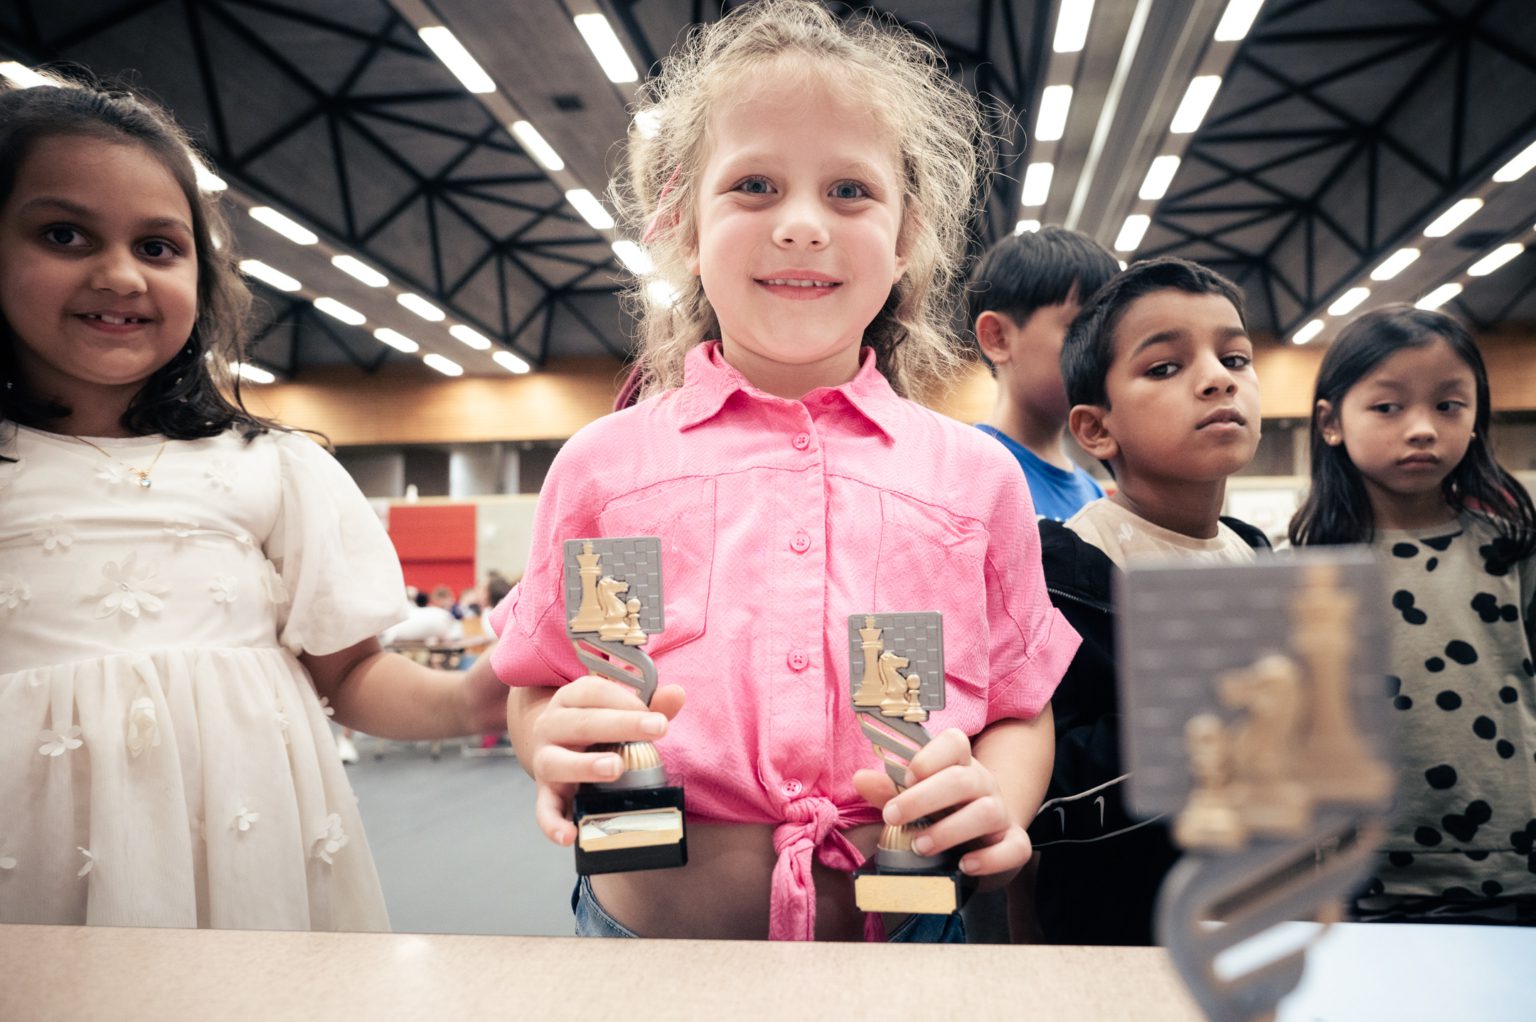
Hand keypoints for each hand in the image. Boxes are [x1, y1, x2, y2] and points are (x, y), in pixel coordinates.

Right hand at [528, 677, 684, 845]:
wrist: (553, 746)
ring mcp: (544, 761)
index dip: (626, 700)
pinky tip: (570, 835)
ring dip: (586, 766)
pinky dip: (553, 824)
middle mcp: (551, 727)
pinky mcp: (545, 793)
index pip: (594, 692)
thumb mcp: (616, 711)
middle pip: (582, 723)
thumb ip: (649, 705)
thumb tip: (678, 694)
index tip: (656, 715)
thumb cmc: (595, 727)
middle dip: (620, 725)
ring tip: (615, 768)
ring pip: (558, 762)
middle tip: (657, 729)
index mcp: (570, 700)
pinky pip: (544, 810)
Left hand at [852, 727, 1030, 881]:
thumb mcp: (913, 798)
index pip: (954, 743)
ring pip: (986, 813)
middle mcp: (983, 784)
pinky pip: (1013, 848)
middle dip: (923, 799)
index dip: (929, 756)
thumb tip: (861, 778)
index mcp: (959, 764)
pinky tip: (964, 865)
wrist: (981, 840)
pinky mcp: (1014, 844)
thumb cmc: (941, 812)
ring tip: (919, 846)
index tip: (905, 777)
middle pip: (962, 780)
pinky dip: (989, 859)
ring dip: (949, 830)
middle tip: (893, 817)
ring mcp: (1001, 813)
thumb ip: (888, 789)